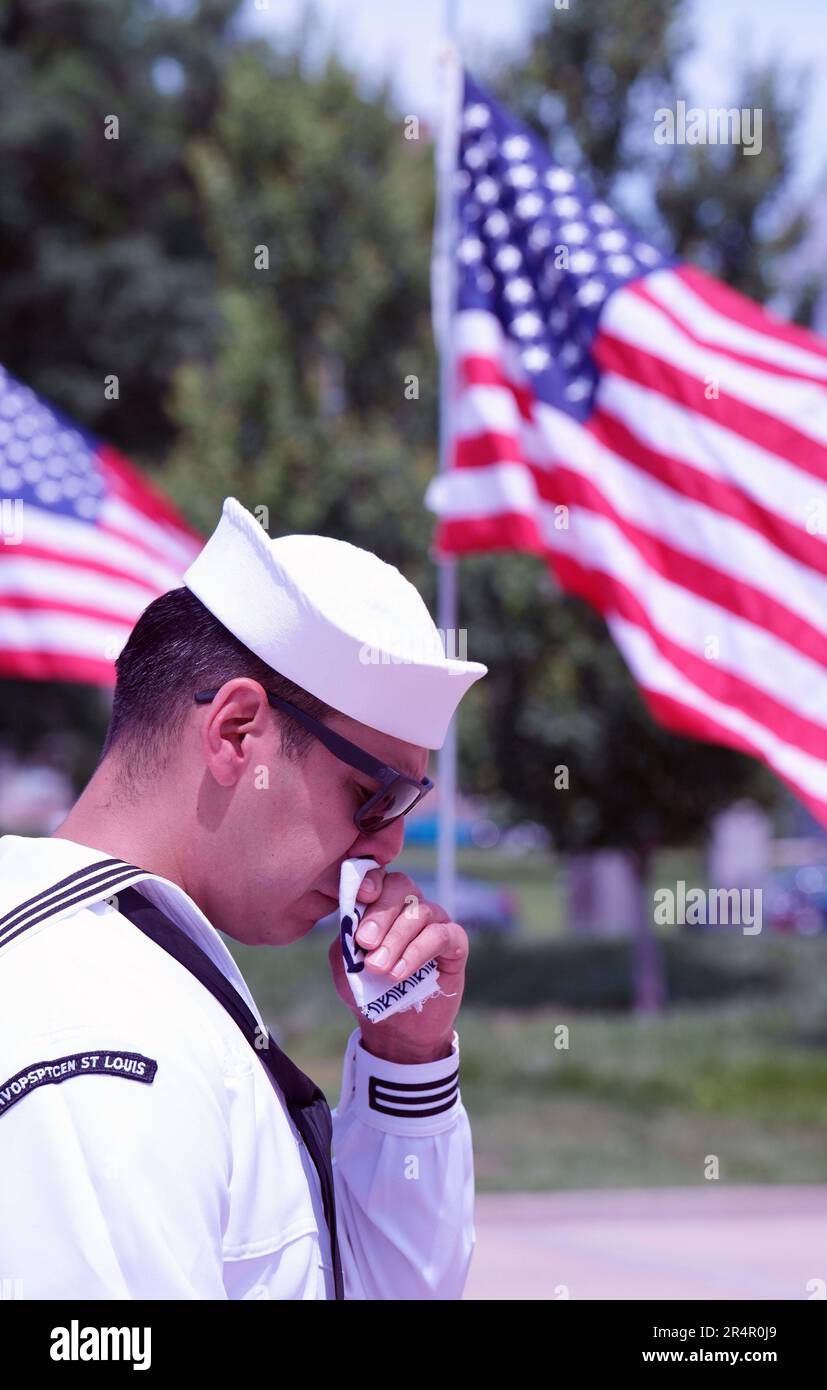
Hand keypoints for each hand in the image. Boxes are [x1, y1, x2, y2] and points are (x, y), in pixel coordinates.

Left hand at [327, 868, 467, 1063]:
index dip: (371, 879)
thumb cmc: (369, 991)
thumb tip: (350, 920)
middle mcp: (409, 907)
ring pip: (419, 912)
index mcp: (382, 904)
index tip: (361, 896)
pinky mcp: (455, 943)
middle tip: (365, 942)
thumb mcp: (346, 966)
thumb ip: (346, 939)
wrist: (396, 1031)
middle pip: (401, 887)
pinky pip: (440, 935)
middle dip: (380, 914)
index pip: (379, 877)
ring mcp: (435, 922)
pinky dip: (417, 952)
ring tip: (378, 968)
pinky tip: (399, 972)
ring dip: (396, 939)